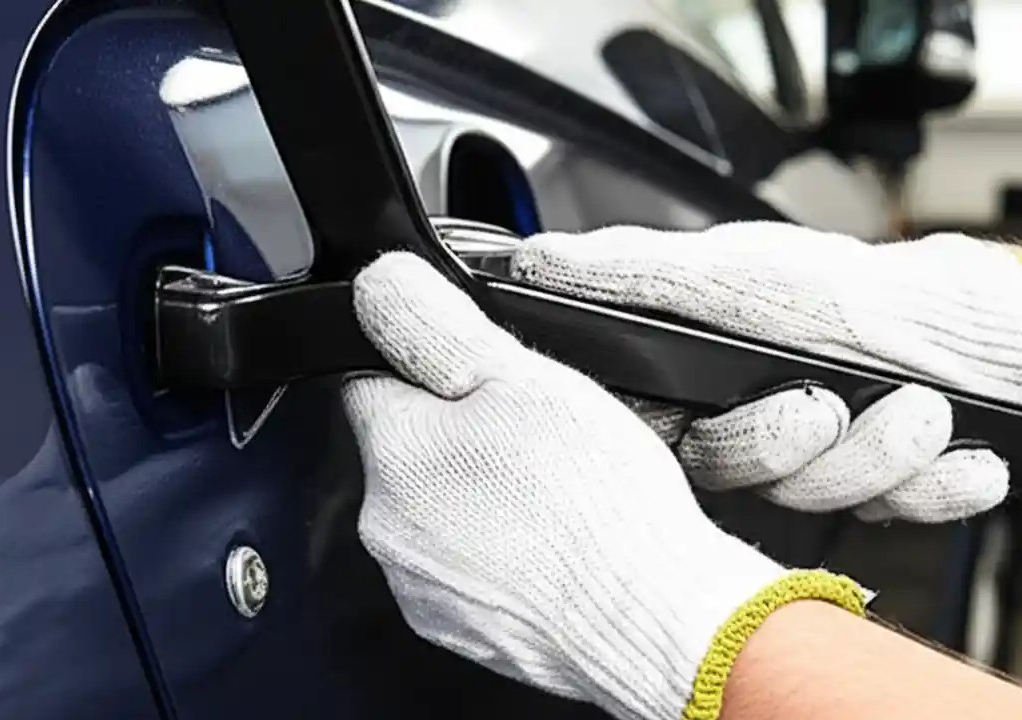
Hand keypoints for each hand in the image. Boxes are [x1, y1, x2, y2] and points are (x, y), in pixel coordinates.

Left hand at [342, 253, 863, 719]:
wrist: (650, 618)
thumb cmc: (598, 505)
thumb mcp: (523, 378)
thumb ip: (438, 325)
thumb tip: (377, 285)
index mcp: (394, 450)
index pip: (371, 378)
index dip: (431, 365)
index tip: (483, 378)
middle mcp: (387, 525)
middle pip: (408, 448)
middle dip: (460, 433)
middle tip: (534, 437)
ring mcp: (421, 584)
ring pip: (437, 509)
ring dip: (481, 494)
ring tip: (553, 494)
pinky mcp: (458, 628)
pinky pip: (465, 567)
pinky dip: (500, 553)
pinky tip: (552, 543)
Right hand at [511, 223, 1021, 522]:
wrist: (990, 329)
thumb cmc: (864, 292)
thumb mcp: (745, 271)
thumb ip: (640, 277)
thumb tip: (542, 261)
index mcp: (707, 373)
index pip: (661, 428)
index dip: (702, 432)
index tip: (746, 416)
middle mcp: (754, 422)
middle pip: (740, 474)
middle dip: (798, 445)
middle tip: (831, 406)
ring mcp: (818, 460)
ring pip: (818, 498)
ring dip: (882, 453)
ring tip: (923, 410)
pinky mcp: (879, 491)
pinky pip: (894, 514)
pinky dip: (939, 485)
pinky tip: (970, 459)